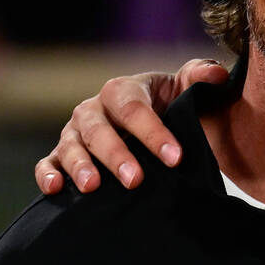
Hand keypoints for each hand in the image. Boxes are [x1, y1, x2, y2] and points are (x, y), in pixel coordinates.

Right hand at [35, 58, 227, 193]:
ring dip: (80, 166)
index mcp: (121, 90)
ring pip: (71, 147)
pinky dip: (46, 175)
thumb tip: (218, 75)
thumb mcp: (185, 88)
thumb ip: (200, 76)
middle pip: (99, 131)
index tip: (176, 158)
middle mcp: (93, 110)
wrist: (148, 123)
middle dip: (117, 155)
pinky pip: (47, 163)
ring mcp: (74, 133)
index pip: (134, 109)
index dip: (154, 133)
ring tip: (93, 187)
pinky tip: (55, 189)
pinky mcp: (61, 155)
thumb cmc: (168, 105)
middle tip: (136, 180)